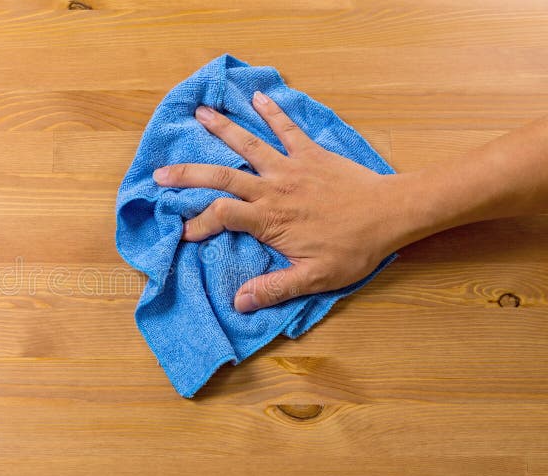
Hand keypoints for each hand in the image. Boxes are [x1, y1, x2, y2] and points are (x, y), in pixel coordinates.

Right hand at [152, 91, 409, 312]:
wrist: (390, 214)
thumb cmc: (353, 248)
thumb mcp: (314, 278)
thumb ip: (275, 288)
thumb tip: (238, 301)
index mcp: (270, 219)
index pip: (221, 217)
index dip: (197, 224)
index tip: (182, 233)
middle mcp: (273, 189)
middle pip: (222, 177)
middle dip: (189, 174)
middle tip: (161, 172)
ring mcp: (290, 167)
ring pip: (248, 145)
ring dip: (222, 129)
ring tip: (199, 113)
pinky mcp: (309, 153)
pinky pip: (287, 128)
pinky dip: (272, 111)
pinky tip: (258, 96)